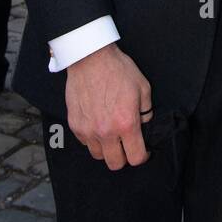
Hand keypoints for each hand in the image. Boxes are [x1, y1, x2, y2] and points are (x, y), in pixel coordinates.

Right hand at [65, 43, 151, 169]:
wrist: (90, 58)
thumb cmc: (118, 69)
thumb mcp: (143, 87)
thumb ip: (146, 111)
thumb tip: (144, 124)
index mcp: (126, 123)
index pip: (136, 157)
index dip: (143, 156)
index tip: (143, 151)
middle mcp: (106, 131)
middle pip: (115, 164)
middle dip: (124, 157)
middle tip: (126, 145)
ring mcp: (88, 130)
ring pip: (98, 155)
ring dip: (106, 149)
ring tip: (111, 135)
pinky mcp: (75, 125)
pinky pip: (85, 143)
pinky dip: (92, 139)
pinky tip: (98, 125)